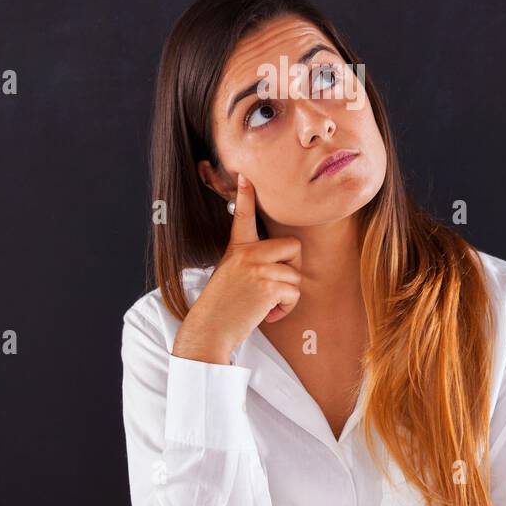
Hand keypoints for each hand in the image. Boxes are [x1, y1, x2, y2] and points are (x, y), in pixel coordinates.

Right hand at [173, 174, 302, 361]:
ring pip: (295, 275)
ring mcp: (257, 268)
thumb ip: (250, 263)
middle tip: (277, 285)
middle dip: (292, 268)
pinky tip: (268, 314)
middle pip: (293, 246)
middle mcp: (247, 254)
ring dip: (287, 296)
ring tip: (266, 305)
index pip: (242, 216)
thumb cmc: (221, 306)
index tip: (245, 177)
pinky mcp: (267, 286)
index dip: (245, 196)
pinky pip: (294, 293)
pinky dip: (286, 308)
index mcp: (237, 249)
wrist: (209, 328)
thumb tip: (279, 266)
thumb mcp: (229, 274)